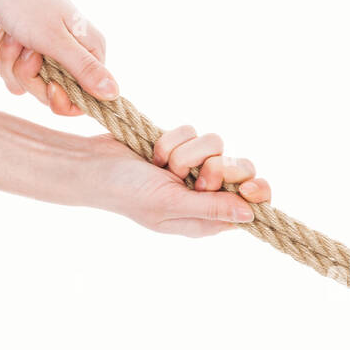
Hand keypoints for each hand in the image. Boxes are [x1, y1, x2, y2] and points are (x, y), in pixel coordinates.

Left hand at [0, 0, 115, 115]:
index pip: (83, 100)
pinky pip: (1, 69)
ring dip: (6, 59)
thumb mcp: (55, 39)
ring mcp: (41, 52)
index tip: (49, 85)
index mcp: (88, 52)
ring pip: (20, 82)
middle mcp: (68, 54)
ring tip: (9, 31)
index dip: (63, 100)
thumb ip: (85, 69)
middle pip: (47, 94)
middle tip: (25, 46)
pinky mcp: (17, 47)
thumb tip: (115, 94)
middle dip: (27, 73)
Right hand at [85, 125, 269, 237]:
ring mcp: (194, 167)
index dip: (255, 191)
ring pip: (217, 144)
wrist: (93, 164)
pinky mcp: (182, 145)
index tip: (245, 186)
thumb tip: (251, 214)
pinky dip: (171, 139)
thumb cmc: (127, 194)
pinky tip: (153, 153)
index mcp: (207, 218)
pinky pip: (194, 131)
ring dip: (185, 152)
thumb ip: (211, 208)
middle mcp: (205, 194)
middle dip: (216, 166)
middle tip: (190, 176)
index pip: (250, 205)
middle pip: (241, 168)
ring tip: (162, 166)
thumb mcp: (170, 204)